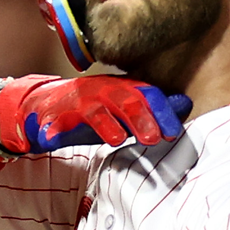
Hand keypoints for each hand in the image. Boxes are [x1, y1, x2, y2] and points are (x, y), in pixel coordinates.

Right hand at [0, 75, 191, 153]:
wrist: (44, 105)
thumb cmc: (91, 111)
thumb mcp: (124, 109)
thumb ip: (152, 109)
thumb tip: (185, 104)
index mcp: (121, 88)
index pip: (147, 93)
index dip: (162, 111)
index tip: (174, 132)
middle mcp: (101, 91)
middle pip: (125, 100)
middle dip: (140, 118)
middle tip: (154, 138)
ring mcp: (76, 102)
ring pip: (94, 111)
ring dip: (106, 125)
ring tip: (116, 139)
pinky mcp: (53, 116)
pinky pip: (53, 124)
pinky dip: (51, 132)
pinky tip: (50, 140)